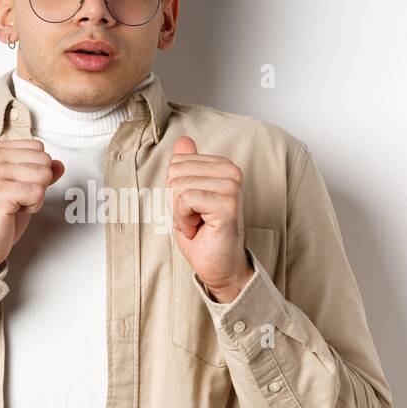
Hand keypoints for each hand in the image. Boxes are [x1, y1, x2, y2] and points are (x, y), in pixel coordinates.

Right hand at [0, 138, 64, 270]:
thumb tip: (59, 164)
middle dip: (38, 183)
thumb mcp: (22, 186)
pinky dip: (33, 206)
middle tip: (17, 197)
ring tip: (15, 204)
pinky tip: (14, 211)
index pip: (37, 147)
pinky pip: (38, 193)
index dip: (36, 170)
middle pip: (43, 160)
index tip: (17, 185)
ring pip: (43, 175)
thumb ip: (39, 171)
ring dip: (35, 196)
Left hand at [166, 135, 253, 301]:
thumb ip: (186, 167)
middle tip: (193, 218)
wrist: (218, 266)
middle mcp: (231, 172)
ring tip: (197, 224)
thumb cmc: (203, 235)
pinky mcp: (228, 203)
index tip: (192, 208)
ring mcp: (231, 187)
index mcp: (222, 167)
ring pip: (180, 185)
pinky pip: (186, 199)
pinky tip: (199, 228)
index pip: (177, 162)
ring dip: (180, 213)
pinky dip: (184, 219)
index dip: (175, 190)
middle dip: (175, 201)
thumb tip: (184, 140)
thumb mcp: (186, 196)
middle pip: (176, 171)